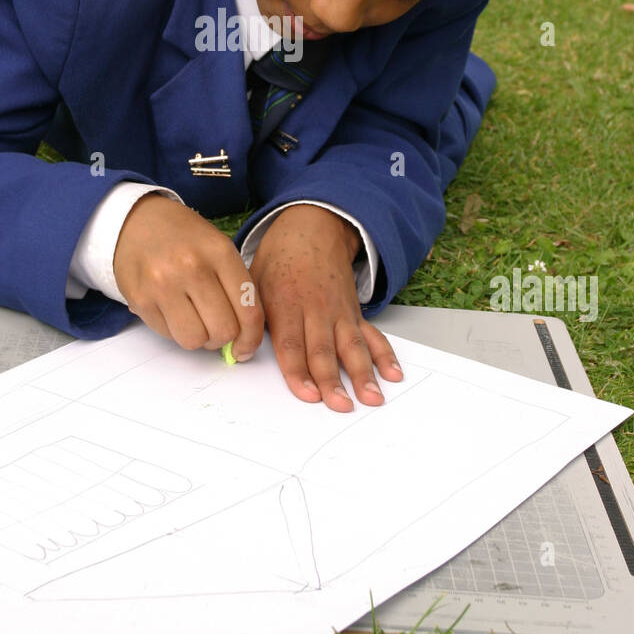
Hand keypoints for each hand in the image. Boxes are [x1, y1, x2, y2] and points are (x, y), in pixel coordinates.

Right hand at [113, 195, 264, 359]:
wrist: (136, 221)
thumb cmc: (184, 237)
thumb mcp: (218, 247)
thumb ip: (235, 288)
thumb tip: (244, 338)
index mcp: (219, 252)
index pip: (248, 310)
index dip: (252, 337)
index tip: (246, 347)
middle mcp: (191, 267)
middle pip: (223, 330)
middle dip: (223, 338)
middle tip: (216, 328)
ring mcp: (163, 284)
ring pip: (195, 340)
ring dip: (198, 337)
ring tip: (194, 320)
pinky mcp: (140, 299)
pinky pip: (168, 335)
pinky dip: (174, 331)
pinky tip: (172, 310)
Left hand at [249, 204, 402, 410]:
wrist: (311, 228)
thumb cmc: (279, 258)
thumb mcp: (254, 281)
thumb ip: (251, 317)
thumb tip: (240, 352)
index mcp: (286, 303)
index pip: (292, 344)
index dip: (299, 371)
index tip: (308, 394)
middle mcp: (315, 309)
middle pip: (324, 350)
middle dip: (333, 380)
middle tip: (341, 405)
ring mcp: (338, 311)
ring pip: (352, 346)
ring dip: (363, 374)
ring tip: (372, 397)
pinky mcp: (353, 312)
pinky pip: (372, 335)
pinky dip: (384, 354)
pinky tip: (393, 373)